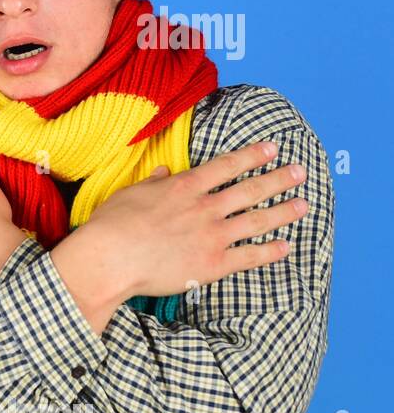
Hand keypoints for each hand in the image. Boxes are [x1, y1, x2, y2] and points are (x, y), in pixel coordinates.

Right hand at [58, 138, 308, 304]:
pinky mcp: (213, 264)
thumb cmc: (112, 225)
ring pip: (257, 220)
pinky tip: (286, 246)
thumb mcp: (129, 193)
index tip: (271, 148)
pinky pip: (250, 256)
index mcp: (185, 187)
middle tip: (299, 172)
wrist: (110, 259)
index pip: (227, 165)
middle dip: (278, 178)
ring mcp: (213, 236)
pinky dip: (271, 251)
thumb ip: (153, 183)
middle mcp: (206, 208)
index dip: (252, 155)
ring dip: (283, 212)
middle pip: (251, 189)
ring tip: (303, 205)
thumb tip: (163, 171)